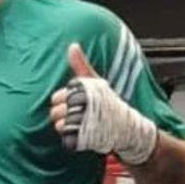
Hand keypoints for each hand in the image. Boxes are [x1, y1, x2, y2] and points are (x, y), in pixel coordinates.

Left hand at [50, 43, 156, 164]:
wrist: (128, 127)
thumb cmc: (110, 102)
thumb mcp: (95, 81)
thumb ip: (81, 65)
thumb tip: (72, 46)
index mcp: (83, 91)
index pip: (56, 97)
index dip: (62, 100)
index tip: (74, 101)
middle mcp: (82, 106)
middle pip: (55, 111)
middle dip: (61, 113)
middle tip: (75, 113)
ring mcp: (84, 123)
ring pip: (59, 124)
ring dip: (64, 125)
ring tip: (77, 123)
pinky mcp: (86, 138)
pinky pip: (66, 137)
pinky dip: (69, 136)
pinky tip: (79, 132)